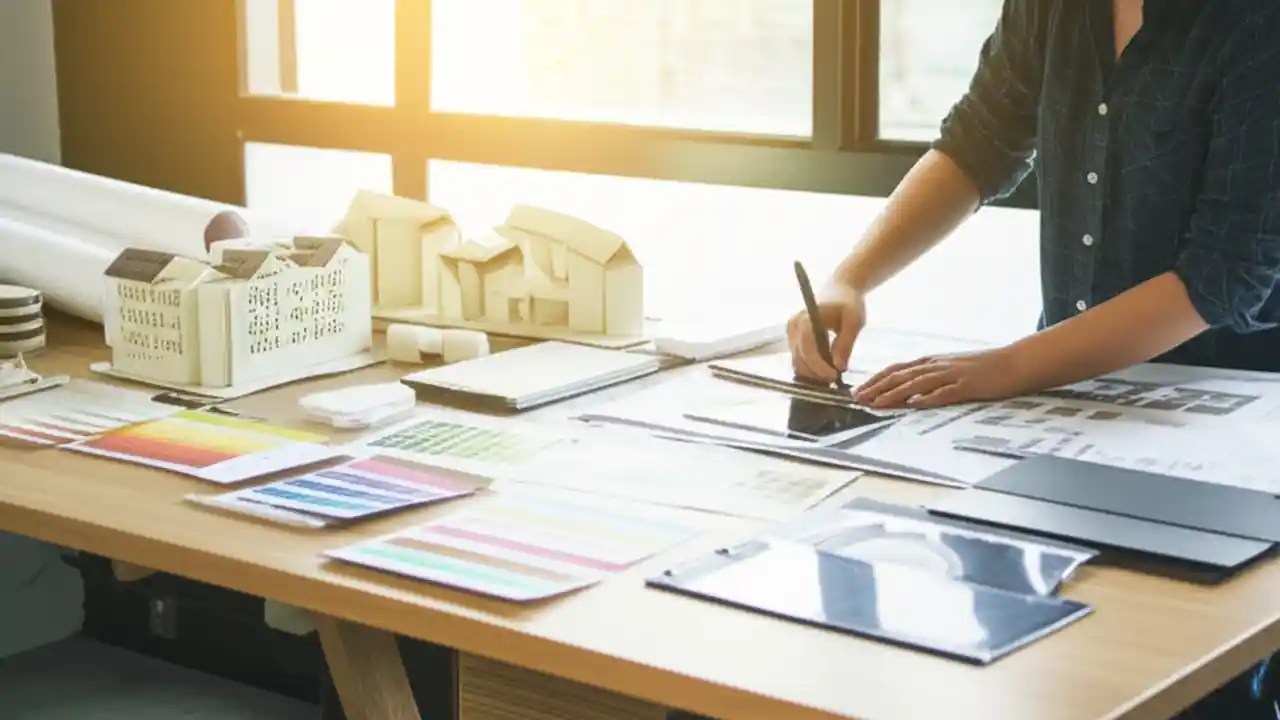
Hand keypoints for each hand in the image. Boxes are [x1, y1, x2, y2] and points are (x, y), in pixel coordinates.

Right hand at [787, 282, 866, 382]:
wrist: (840, 290)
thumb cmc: (849, 303)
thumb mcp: (854, 321)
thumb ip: (845, 344)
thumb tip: (839, 367)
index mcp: (806, 318)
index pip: (807, 348)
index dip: (819, 366)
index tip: (834, 376)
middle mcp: (793, 326)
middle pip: (799, 359)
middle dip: (817, 373)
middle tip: (837, 378)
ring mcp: (791, 333)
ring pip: (797, 363)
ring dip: (814, 374)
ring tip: (833, 374)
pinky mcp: (793, 340)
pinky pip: (799, 360)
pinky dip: (811, 368)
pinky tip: (826, 369)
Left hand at [854, 347, 1027, 408]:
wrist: (1016, 362)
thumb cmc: (985, 367)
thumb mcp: (952, 368)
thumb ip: (932, 376)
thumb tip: (910, 391)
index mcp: (932, 362)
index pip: (897, 369)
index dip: (876, 379)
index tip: (859, 390)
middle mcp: (938, 365)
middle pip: (901, 375)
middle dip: (877, 387)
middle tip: (858, 399)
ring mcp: (952, 374)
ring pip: (917, 384)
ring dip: (894, 394)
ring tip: (876, 403)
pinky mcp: (968, 385)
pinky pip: (945, 392)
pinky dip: (928, 398)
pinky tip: (914, 405)